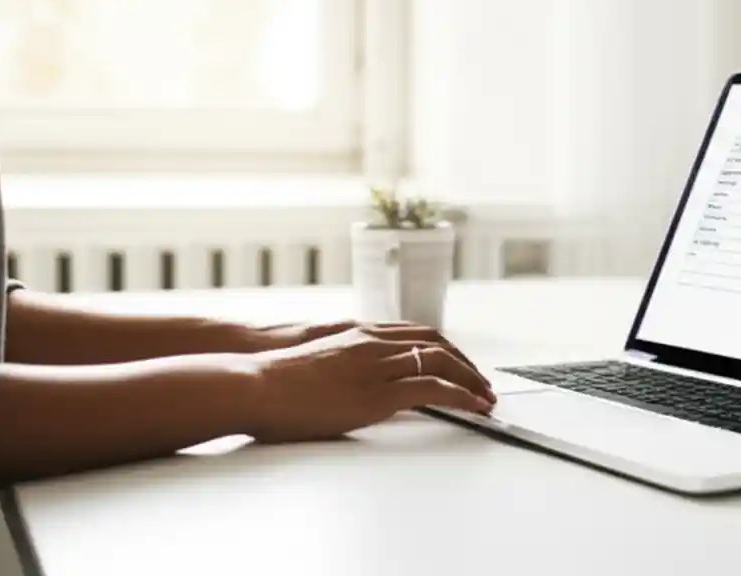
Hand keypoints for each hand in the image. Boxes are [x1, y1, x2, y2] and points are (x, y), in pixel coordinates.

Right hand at [248, 320, 487, 382]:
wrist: (253, 383)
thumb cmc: (272, 380)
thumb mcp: (314, 363)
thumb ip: (337, 365)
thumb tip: (345, 382)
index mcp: (358, 334)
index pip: (415, 333)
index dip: (442, 347)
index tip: (457, 363)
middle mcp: (374, 342)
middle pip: (436, 343)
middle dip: (464, 362)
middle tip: (481, 382)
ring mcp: (378, 365)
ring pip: (441, 361)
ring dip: (470, 379)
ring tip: (487, 397)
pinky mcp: (379, 392)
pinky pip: (434, 389)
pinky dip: (462, 396)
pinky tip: (474, 407)